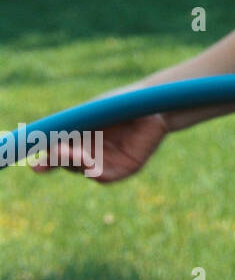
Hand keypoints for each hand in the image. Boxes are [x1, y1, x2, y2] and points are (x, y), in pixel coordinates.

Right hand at [30, 113, 168, 182]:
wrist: (155, 105)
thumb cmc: (123, 103)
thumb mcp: (97, 110)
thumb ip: (76, 122)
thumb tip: (48, 134)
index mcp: (75, 138)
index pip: (54, 151)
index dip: (43, 157)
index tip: (33, 160)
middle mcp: (86, 152)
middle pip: (64, 161)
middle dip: (58, 158)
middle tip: (56, 151)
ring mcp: (103, 162)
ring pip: (82, 168)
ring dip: (77, 162)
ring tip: (76, 153)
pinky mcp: (122, 169)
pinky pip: (105, 175)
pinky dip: (96, 172)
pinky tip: (90, 166)